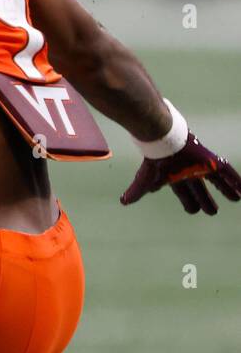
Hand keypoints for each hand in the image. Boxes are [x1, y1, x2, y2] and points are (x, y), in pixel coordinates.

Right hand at [121, 132, 240, 214]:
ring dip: (226, 191)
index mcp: (175, 178)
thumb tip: (123, 202)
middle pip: (200, 190)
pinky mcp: (211, 162)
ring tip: (236, 199)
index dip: (189, 203)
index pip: (184, 194)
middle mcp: (190, 173)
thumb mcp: (146, 179)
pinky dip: (236, 181)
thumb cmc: (154, 160)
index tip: (193, 210)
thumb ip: (137, 191)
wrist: (163, 140)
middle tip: (212, 211)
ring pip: (217, 181)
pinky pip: (228, 172)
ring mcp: (202, 167)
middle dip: (206, 201)